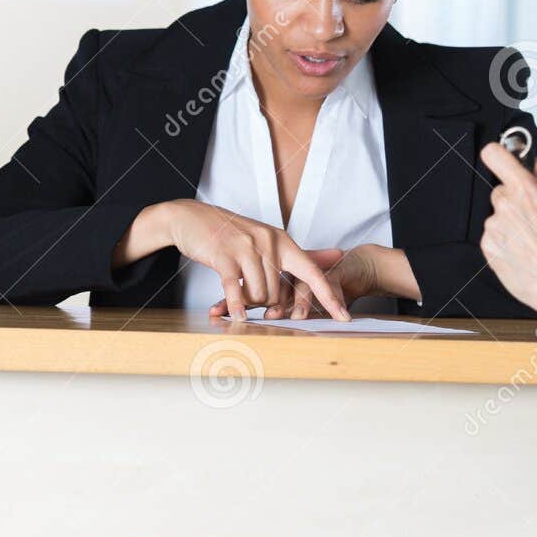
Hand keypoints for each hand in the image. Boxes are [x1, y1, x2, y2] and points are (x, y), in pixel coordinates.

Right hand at [211, 244, 415, 318]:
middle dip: (265, 303)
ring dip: (248, 302)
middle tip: (250, 298)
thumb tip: (338, 254)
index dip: (329, 296)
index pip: (313, 273)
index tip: (345, 317)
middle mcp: (268, 242)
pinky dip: (236, 305)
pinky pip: (235, 288)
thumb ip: (304, 252)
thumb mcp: (270, 239)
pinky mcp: (224, 256)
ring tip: (236, 293)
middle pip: (279, 292)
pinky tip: (236, 317)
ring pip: (259, 293)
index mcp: (282, 240)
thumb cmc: (232, 234)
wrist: (191, 218)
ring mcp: (246, 248)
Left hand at [478, 143, 536, 328]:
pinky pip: (492, 236)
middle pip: (499, 191)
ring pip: (496, 216)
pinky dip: (502, 241)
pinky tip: (520, 251)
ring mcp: (493, 225)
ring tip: (528, 240)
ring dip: (508, 224)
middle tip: (531, 218)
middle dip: (512, 200)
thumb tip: (534, 163)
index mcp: (524, 188)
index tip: (502, 160)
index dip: (497, 155)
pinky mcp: (487, 245)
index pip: (493, 154)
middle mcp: (505, 204)